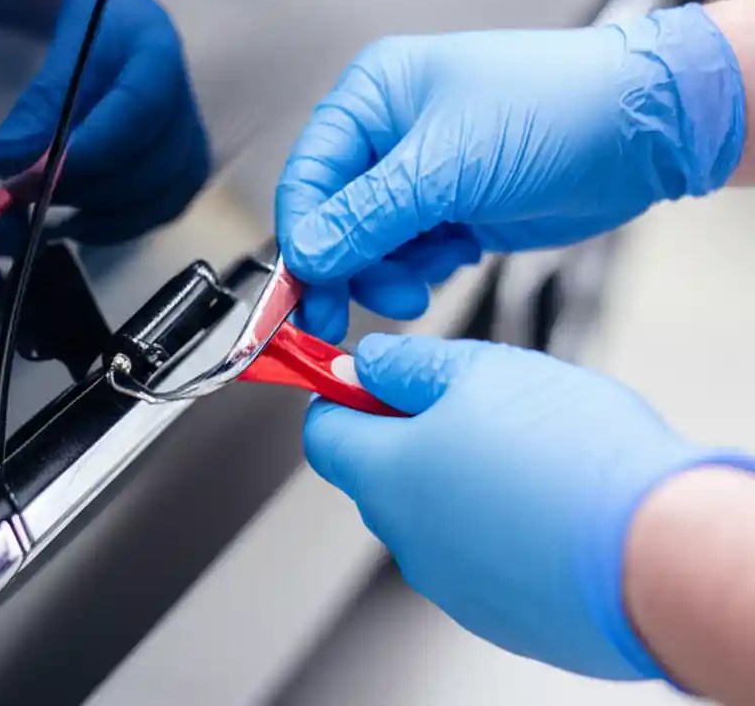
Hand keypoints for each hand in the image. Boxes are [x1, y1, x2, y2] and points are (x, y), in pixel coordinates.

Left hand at [0, 0, 208, 243]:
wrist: (121, 41)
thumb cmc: (92, 41)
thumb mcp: (58, 58)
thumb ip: (37, 108)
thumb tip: (11, 164)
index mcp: (159, 57)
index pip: (138, 110)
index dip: (92, 150)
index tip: (40, 174)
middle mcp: (187, 107)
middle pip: (146, 166)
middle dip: (82, 186)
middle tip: (27, 188)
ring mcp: (191, 147)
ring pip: (153, 200)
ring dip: (94, 211)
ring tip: (48, 198)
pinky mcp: (183, 179)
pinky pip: (155, 215)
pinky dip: (111, 227)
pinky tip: (74, 222)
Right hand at [277, 4, 744, 341]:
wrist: (642, 133)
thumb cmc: (554, 111)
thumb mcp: (445, 167)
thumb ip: (367, 217)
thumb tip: (307, 256)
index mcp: (373, 97)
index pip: (308, 177)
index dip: (302, 240)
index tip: (302, 295)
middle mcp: (388, 134)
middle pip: (331, 218)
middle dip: (344, 268)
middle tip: (339, 320)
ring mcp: (420, 175)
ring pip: (368, 246)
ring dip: (387, 275)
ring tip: (419, 283)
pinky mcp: (449, 210)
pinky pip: (409, 256)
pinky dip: (423, 270)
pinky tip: (456, 256)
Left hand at [303, 334, 718, 678]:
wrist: (656, 554)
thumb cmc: (573, 460)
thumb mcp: (482, 372)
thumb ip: (409, 367)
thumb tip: (366, 365)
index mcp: (386, 475)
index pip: (324, 434)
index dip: (344, 397)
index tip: (374, 378)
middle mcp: (406, 538)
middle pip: (382, 475)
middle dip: (416, 434)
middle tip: (478, 404)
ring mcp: (450, 583)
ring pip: (436, 517)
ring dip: (465, 482)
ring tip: (535, 455)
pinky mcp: (498, 615)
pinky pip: (482, 559)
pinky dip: (504, 529)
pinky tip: (554, 506)